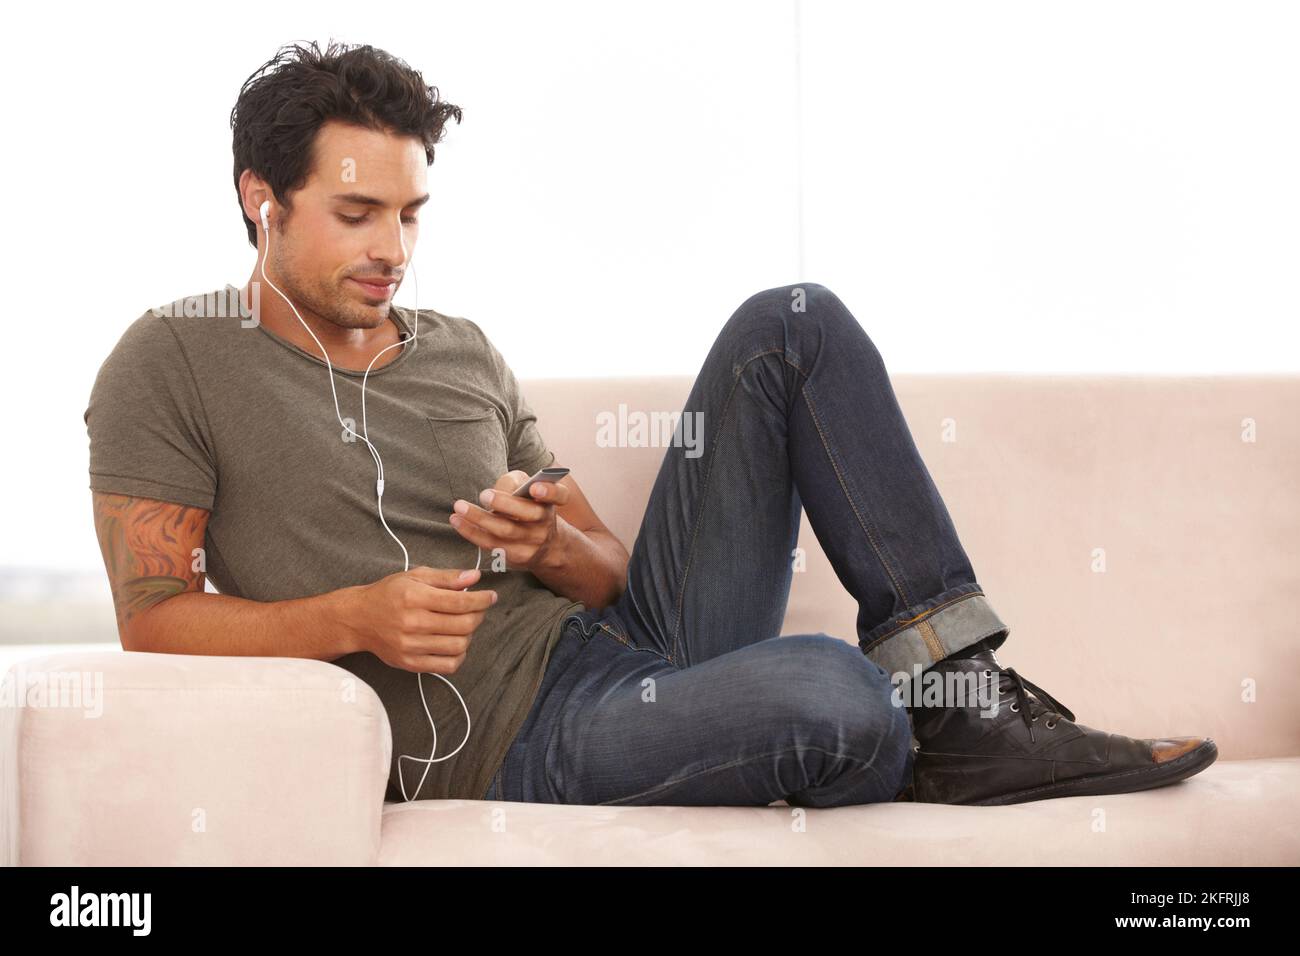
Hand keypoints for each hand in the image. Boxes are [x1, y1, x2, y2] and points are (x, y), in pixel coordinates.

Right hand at [343, 566, 496, 672]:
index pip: (460, 601)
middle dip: (478, 615)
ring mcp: (410, 646)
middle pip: (464, 625)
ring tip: (463, 625)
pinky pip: (447, 666)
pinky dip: (459, 656)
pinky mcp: (409, 663)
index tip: (491, 596)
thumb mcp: (415, 576)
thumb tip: (475, 577)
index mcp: (415, 597)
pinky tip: (455, 643)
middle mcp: (413, 622)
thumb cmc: (389, 594)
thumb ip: (447, 577)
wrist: (358, 619)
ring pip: (458, 646)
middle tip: (477, 609)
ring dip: (469, 635)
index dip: (482, 600)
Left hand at [448, 469, 571, 571]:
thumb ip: (513, 483)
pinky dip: (471, 532)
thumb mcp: (526, 489)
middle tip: (484, 494)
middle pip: (527, 514)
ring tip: (459, 507)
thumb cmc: (528, 507)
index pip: (559, 495)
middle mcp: (545, 523)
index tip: (534, 488)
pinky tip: (457, 521)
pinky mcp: (517, 557)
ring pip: (505, 531)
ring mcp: (533, 543)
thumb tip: (496, 491)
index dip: (548, 491)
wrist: (545, 545)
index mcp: (550, 502)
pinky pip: (491, 544)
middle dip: (504, 504)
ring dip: (479, 518)